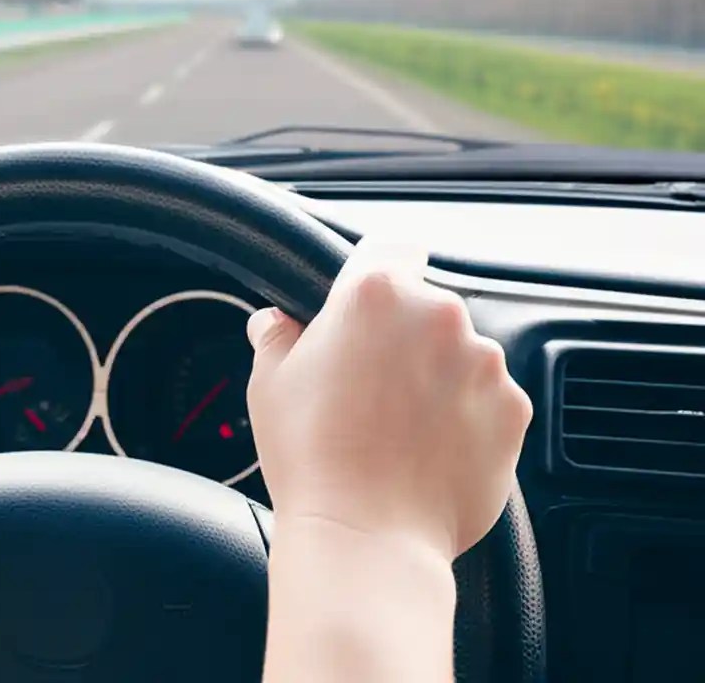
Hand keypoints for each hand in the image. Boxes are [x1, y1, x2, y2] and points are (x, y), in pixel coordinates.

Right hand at [246, 236, 530, 561]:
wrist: (366, 536)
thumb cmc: (312, 458)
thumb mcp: (269, 383)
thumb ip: (277, 335)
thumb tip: (275, 322)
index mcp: (376, 293)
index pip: (392, 247)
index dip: (379, 272)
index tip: (373, 301)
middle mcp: (439, 315)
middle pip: (426, 308)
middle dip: (404, 339)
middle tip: (368, 387)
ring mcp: (484, 363)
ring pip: (461, 355)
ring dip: (438, 378)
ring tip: (398, 428)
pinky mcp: (513, 410)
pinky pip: (489, 400)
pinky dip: (466, 418)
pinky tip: (427, 450)